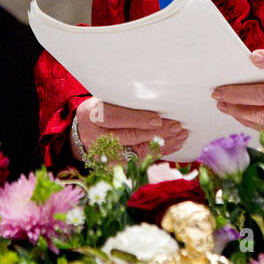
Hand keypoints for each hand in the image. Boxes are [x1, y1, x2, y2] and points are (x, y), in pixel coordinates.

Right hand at [73, 97, 187, 159]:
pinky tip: (173, 145)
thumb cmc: (99, 111)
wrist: (83, 134)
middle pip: (129, 136)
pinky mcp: (115, 166)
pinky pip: (142, 159)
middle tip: (176, 127)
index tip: (157, 118)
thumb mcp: (104, 100)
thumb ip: (123, 101)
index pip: (115, 118)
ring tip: (180, 135)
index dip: (137, 119)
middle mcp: (96, 138)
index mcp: (92, 116)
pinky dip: (159, 152)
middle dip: (156, 132)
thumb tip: (154, 97)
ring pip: (138, 151)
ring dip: (162, 143)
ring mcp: (105, 155)